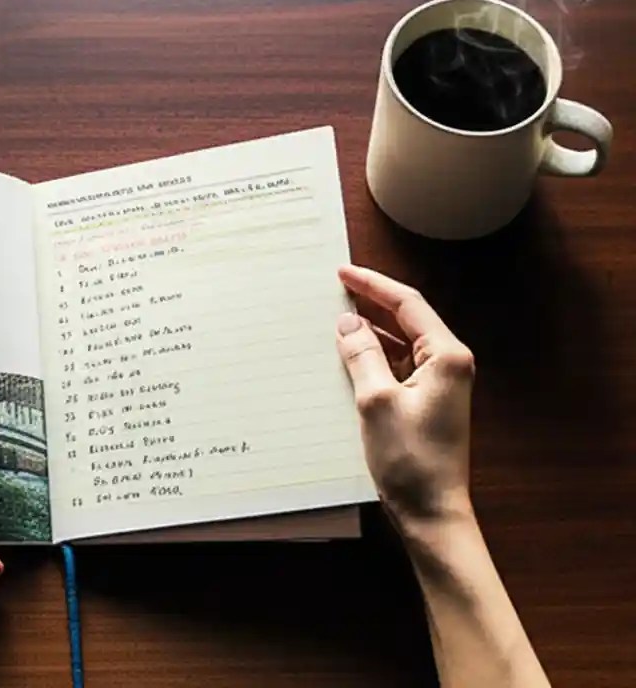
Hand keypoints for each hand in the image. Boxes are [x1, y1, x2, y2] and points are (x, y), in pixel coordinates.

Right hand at [335, 265, 475, 528]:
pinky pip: (397, 368)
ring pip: (400, 344)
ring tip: (334, 319)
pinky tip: (347, 357)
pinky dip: (373, 358)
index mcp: (447, 356)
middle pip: (406, 320)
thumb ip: (362, 356)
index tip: (343, 272)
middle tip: (335, 289)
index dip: (373, 285)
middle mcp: (449, 364)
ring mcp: (439, 385)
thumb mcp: (376, 401)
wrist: (432, 512)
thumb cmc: (411, 460)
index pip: (408, 305)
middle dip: (371, 304)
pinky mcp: (426, 403)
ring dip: (369, 333)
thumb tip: (347, 323)